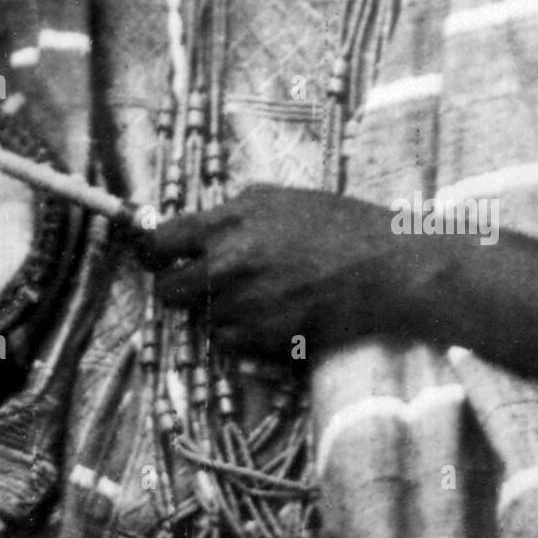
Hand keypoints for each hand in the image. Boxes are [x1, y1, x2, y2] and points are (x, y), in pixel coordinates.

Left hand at [138, 185, 405, 360]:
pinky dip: (240, 332)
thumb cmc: (337, 222)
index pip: (159, 243)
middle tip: (196, 282)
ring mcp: (244, 305)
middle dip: (177, 286)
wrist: (384, 266)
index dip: (154, 253)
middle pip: (167, 291)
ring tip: (250, 294)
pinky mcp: (264, 338)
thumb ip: (230, 210)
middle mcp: (226, 266)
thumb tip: (197, 224)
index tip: (159, 256)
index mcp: (226, 223)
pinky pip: (229, 341)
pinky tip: (267, 313)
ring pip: (201, 318)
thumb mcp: (277, 197)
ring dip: (215, 310)